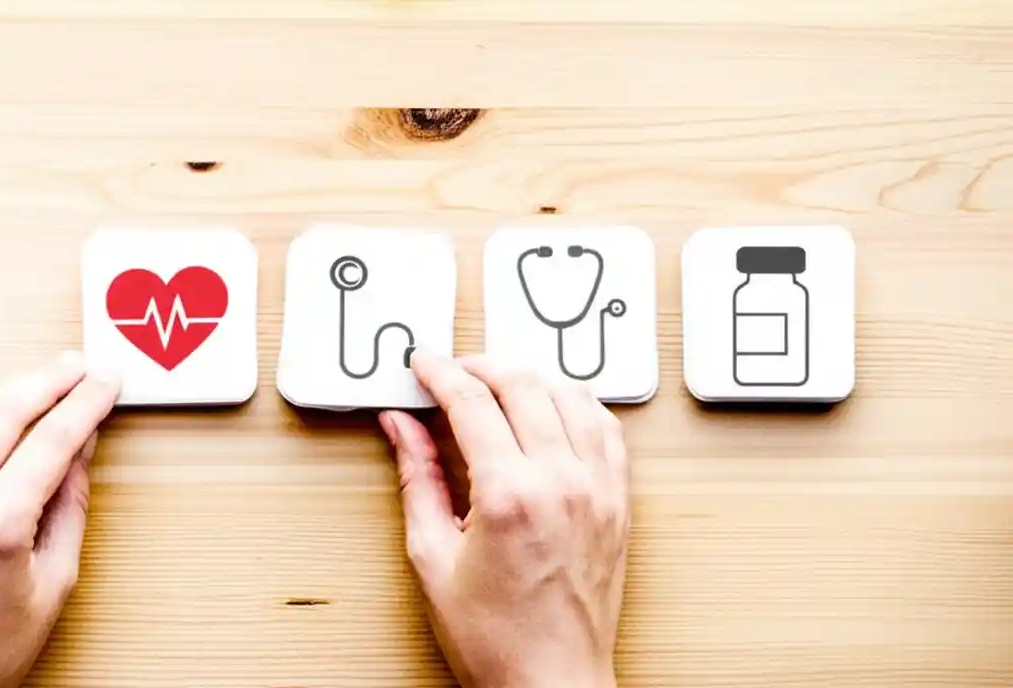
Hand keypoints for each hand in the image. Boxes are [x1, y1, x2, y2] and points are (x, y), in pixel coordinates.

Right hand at [380, 353, 629, 687]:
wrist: (552, 684)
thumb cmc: (493, 638)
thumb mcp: (432, 556)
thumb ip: (417, 477)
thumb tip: (400, 426)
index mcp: (509, 495)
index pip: (471, 401)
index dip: (440, 373)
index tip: (422, 364)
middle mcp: (562, 483)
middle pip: (523, 384)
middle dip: (481, 365)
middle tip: (453, 372)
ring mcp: (599, 490)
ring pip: (572, 394)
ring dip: (532, 377)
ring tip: (498, 385)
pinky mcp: (619, 503)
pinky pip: (607, 428)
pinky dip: (577, 405)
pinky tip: (552, 410)